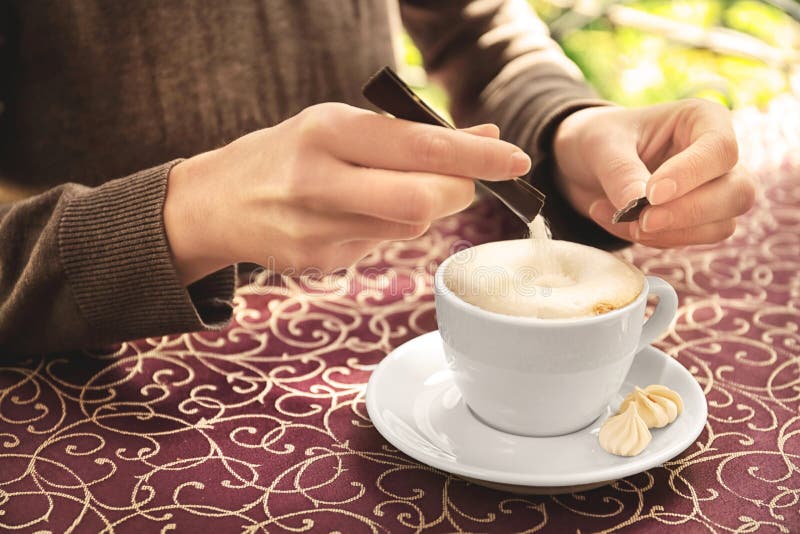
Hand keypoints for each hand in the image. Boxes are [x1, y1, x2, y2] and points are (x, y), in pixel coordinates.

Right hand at [164, 103, 530, 283]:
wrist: (216, 203)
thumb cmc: (286, 154)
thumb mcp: (339, 125)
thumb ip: (410, 135)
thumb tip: (484, 137)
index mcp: (326, 132)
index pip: (421, 147)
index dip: (476, 156)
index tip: (516, 159)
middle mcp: (319, 182)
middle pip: (423, 201)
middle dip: (458, 192)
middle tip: (462, 182)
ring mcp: (316, 231)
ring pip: (408, 229)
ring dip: (422, 210)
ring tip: (389, 190)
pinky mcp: (317, 264)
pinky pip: (381, 248)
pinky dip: (387, 230)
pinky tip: (355, 216)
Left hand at [552, 99, 755, 247]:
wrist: (584, 164)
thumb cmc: (598, 140)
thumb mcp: (601, 146)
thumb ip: (621, 173)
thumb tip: (640, 209)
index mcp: (703, 120)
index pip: (720, 149)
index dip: (690, 176)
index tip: (652, 194)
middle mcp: (717, 158)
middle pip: (737, 193)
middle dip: (687, 213)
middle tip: (640, 221)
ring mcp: (713, 192)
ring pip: (720, 226)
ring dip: (666, 233)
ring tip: (615, 217)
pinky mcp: (695, 222)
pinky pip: (687, 241)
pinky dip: (651, 240)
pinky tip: (617, 222)